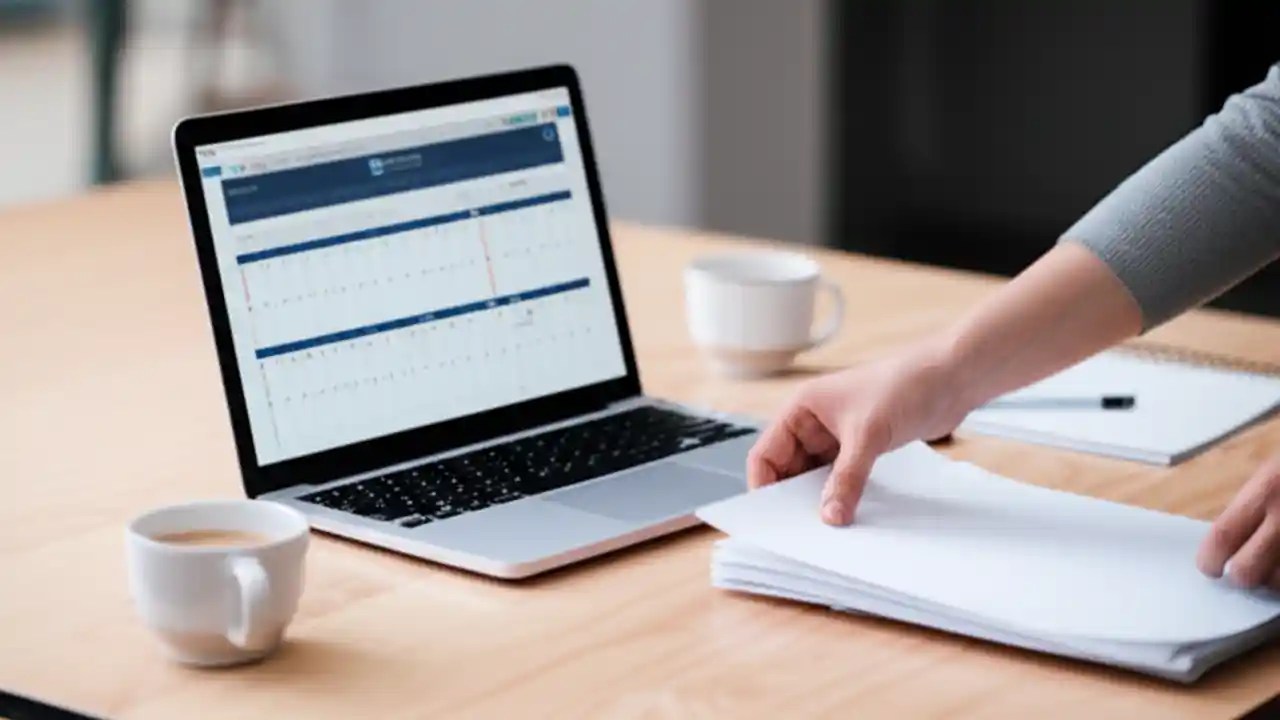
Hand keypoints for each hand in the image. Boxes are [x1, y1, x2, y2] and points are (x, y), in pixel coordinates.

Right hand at [746, 339, 970, 524]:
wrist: (951, 377)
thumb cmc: (904, 385)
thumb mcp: (868, 434)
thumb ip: (847, 478)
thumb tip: (831, 516)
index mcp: (800, 409)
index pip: (765, 453)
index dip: (764, 485)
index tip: (774, 518)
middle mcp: (813, 423)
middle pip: (787, 469)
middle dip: (793, 497)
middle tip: (802, 529)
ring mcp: (837, 436)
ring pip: (815, 477)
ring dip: (820, 498)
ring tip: (827, 526)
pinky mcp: (861, 447)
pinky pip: (840, 477)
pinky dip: (842, 494)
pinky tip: (848, 513)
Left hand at [1197, 456, 1279, 589]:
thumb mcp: (1275, 472)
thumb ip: (1252, 505)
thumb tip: (1225, 544)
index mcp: (1268, 490)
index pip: (1223, 536)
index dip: (1210, 559)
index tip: (1210, 566)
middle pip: (1248, 571)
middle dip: (1243, 575)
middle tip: (1246, 569)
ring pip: (1279, 584)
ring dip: (1276, 581)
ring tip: (1278, 565)